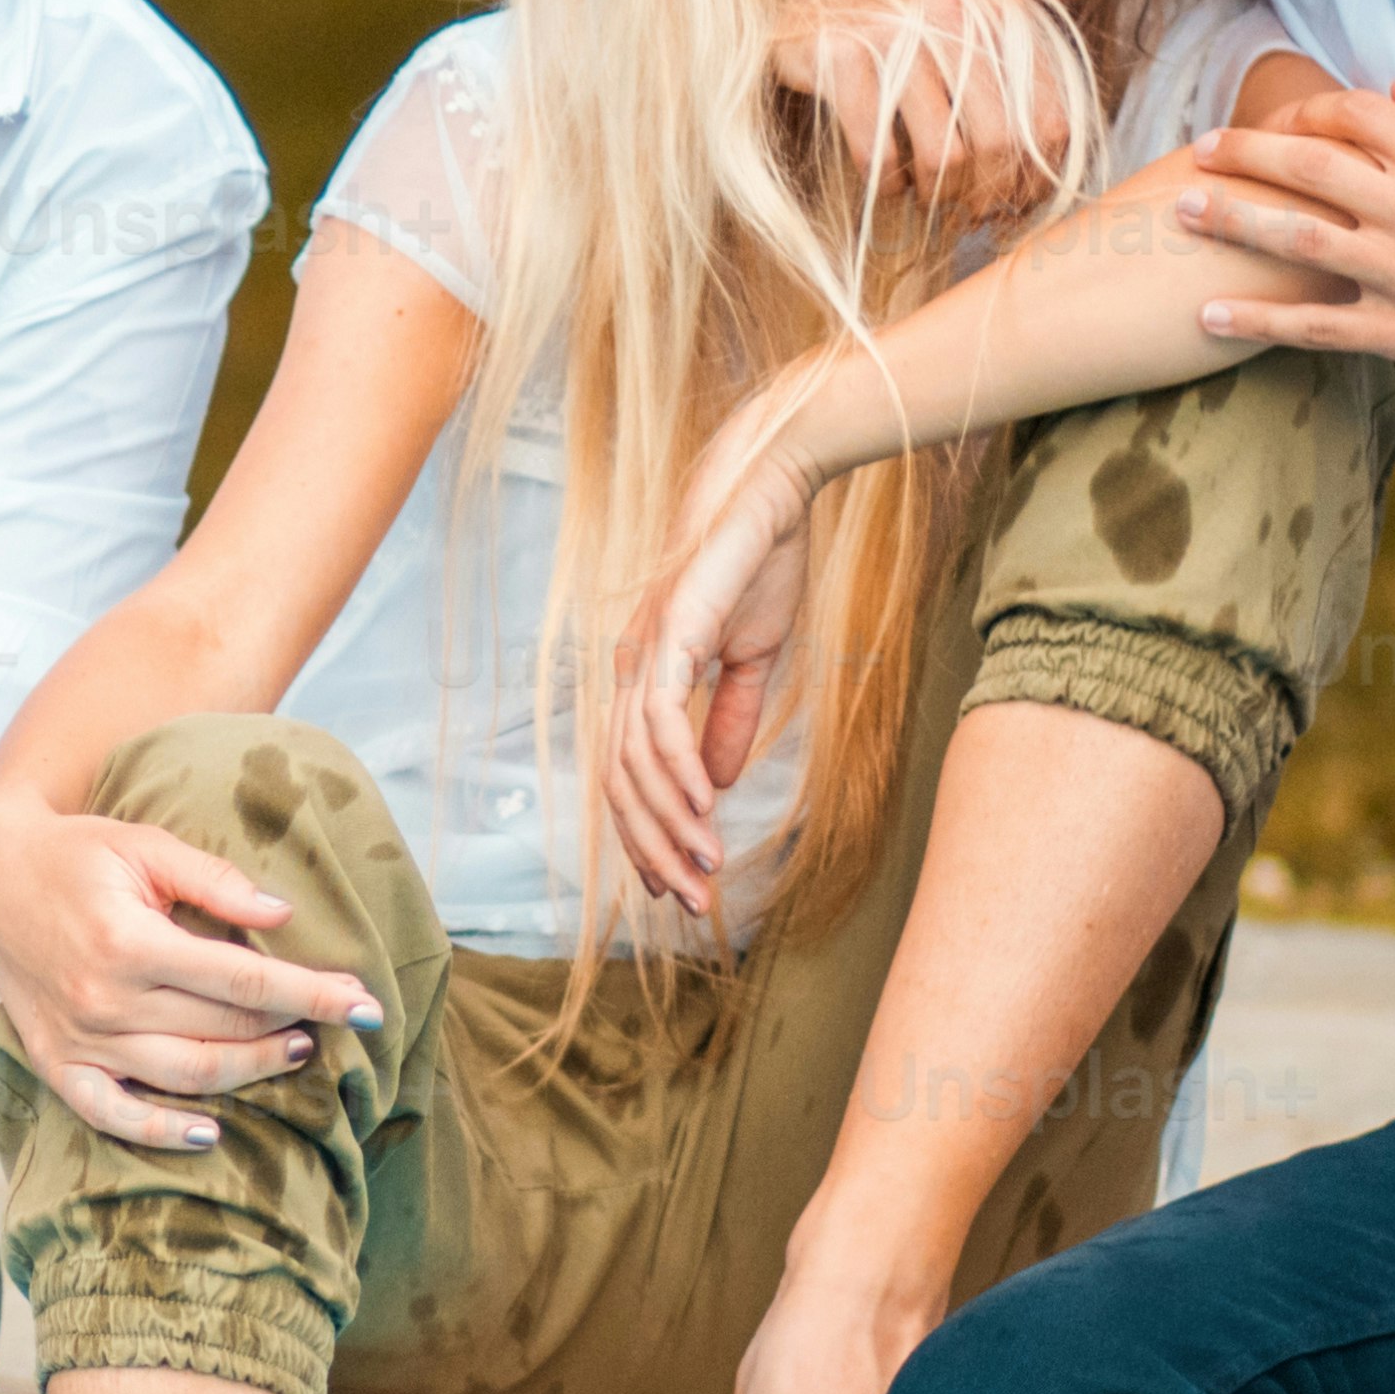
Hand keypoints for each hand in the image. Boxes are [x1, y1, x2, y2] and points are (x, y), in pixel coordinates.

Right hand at [0, 804, 385, 1152]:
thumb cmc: (79, 853)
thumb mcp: (147, 845)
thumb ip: (216, 880)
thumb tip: (285, 913)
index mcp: (129, 941)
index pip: (244, 979)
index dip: (312, 992)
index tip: (367, 1003)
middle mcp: (103, 999)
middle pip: (222, 1028)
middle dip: (291, 1024)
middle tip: (334, 1016)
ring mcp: (79, 1038)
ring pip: (184, 1074)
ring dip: (250, 1070)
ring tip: (293, 1051)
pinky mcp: (57, 1062)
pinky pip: (111, 1112)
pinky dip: (159, 1130)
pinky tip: (209, 1132)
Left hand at [596, 423, 827, 928]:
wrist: (772, 491)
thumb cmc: (758, 562)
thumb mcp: (752, 659)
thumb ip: (730, 721)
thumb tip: (714, 785)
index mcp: (646, 678)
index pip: (631, 776)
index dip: (649, 834)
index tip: (680, 883)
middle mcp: (631, 671)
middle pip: (622, 784)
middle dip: (655, 849)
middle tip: (693, 901)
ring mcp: (643, 652)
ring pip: (636, 764)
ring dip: (670, 824)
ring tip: (706, 868)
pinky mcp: (668, 636)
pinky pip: (662, 720)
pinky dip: (678, 771)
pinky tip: (703, 808)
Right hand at [766, 0, 1078, 214]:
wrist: (807, 10)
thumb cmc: (901, 41)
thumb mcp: (969, 44)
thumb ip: (1014, 90)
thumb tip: (1047, 183)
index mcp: (999, 9)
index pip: (1048, 118)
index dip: (1038, 178)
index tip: (1018, 204)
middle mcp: (953, 10)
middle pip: (999, 143)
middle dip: (987, 196)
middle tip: (971, 214)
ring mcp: (893, 30)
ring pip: (944, 156)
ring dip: (938, 195)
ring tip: (929, 198)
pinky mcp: (841, 55)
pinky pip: (879, 153)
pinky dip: (888, 184)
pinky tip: (889, 184)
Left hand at [1180, 84, 1394, 409]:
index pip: (1357, 114)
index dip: (1308, 108)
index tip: (1282, 117)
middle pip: (1309, 168)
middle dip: (1246, 154)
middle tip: (1200, 153)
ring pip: (1297, 242)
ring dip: (1232, 224)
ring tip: (1181, 214)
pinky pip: (1317, 328)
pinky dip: (1258, 323)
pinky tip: (1209, 318)